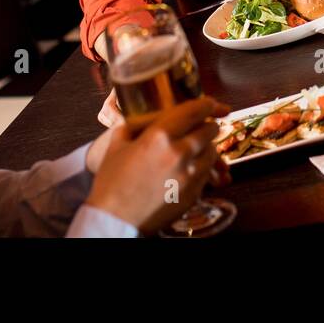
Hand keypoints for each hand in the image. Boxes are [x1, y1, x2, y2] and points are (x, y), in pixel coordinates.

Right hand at [85, 97, 230, 233]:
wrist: (115, 220)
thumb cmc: (112, 182)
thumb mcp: (117, 145)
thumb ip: (133, 126)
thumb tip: (142, 117)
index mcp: (159, 136)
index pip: (193, 111)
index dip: (206, 104)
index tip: (210, 103)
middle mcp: (179, 152)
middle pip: (209, 130)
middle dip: (208, 125)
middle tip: (203, 126)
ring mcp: (189, 175)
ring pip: (212, 152)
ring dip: (207, 146)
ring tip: (197, 148)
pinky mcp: (194, 194)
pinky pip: (206, 174)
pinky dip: (202, 168)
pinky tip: (190, 169)